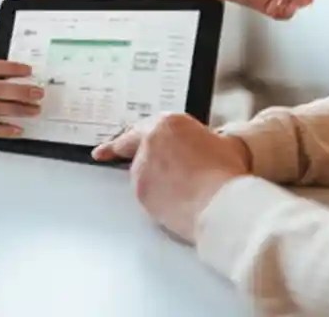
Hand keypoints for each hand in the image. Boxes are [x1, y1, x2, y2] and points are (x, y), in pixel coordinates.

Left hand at [94, 114, 249, 241]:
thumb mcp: (224, 144)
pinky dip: (156, 199)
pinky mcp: (140, 191)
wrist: (221, 204)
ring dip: (152, 181)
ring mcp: (142, 167)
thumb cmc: (226, 174)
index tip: (115, 137)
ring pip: (140, 173)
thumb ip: (206, 141)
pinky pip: (146, 194)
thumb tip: (209, 147)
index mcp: (168, 124)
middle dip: (114, 149)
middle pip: (130, 145)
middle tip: (102, 153)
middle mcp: (149, 141)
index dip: (130, 133)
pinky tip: (178, 203)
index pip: (143, 126)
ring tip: (183, 191)